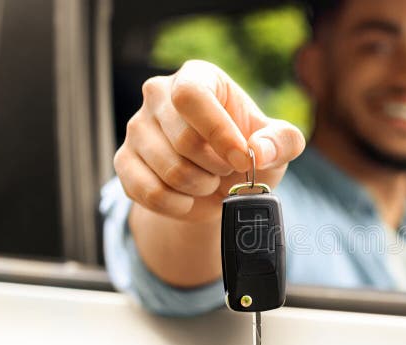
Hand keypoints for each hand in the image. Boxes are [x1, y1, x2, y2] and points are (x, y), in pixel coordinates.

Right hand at [114, 60, 304, 222]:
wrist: (219, 182)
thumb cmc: (248, 151)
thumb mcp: (277, 144)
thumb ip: (282, 142)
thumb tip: (259, 150)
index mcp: (197, 77)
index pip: (191, 96)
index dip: (218, 132)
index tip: (241, 159)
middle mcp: (158, 94)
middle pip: (183, 140)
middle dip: (216, 168)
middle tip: (228, 171)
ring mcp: (136, 127)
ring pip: (168, 170)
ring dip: (200, 187)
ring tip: (210, 181)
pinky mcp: (124, 161)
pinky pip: (148, 192)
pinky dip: (178, 205)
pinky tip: (191, 199)